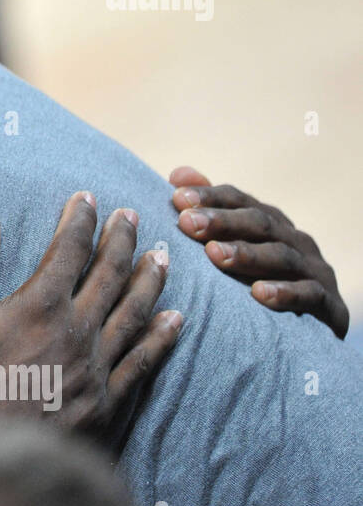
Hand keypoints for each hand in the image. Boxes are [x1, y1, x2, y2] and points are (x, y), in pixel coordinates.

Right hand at [0, 192, 181, 452]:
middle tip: (133, 216)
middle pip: (109, 274)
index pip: (68, 249)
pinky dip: (161, 337)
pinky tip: (174, 321)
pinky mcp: (107, 406)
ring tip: (163, 257)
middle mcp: (77, 331)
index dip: (80, 220)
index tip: (88, 198)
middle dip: (121, 240)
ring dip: (149, 280)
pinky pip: (144, 362)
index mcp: (37, 306)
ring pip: (134, 313)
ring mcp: (97, 370)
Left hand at [170, 166, 348, 337]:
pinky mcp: (329, 304)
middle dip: (222, 221)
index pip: (239, 201)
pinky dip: (285, 292)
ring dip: (247, 254)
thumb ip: (209, 211)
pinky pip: (309, 294)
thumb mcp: (235, 246)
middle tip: (187, 222)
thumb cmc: (260, 281)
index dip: (210, 197)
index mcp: (270, 223)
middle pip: (258, 223)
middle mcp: (294, 240)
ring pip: (281, 255)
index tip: (177, 197)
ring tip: (214, 254)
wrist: (312, 331)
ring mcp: (314, 270)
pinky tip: (259, 294)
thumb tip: (177, 174)